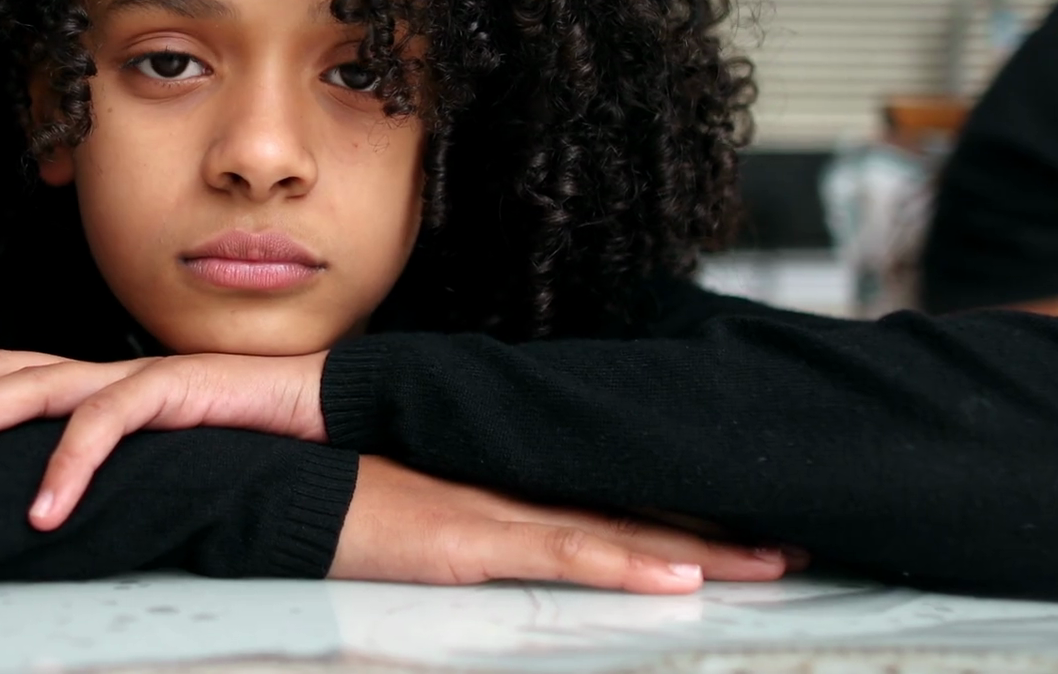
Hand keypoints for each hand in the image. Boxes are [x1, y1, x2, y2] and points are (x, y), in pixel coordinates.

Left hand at [0, 350, 326, 529]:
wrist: (326, 409)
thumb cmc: (241, 436)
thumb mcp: (152, 458)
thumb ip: (100, 467)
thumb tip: (39, 504)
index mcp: (92, 385)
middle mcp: (102, 372)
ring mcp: (135, 376)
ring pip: (34, 386)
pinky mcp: (176, 389)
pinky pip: (111, 423)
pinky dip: (71, 463)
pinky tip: (43, 508)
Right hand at [333, 456, 804, 592]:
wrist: (266, 481)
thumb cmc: (319, 494)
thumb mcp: (401, 506)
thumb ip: (450, 517)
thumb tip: (485, 530)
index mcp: (495, 484)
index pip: (599, 494)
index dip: (669, 505)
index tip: (732, 514)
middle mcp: (507, 491)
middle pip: (630, 509)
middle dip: (714, 527)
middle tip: (791, 542)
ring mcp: (492, 514)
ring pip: (618, 533)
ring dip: (701, 549)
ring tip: (775, 563)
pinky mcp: (469, 543)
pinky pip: (563, 556)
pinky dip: (626, 563)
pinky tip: (681, 576)